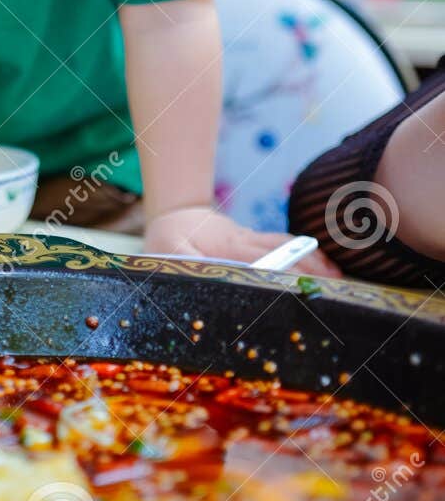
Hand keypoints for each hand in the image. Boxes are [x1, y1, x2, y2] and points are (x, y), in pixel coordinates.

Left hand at [142, 206, 339, 276]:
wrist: (176, 213)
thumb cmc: (167, 240)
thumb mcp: (165, 255)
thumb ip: (184, 266)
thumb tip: (202, 278)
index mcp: (222, 246)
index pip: (255, 259)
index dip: (277, 270)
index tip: (296, 284)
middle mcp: (242, 241)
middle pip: (280, 251)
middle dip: (305, 267)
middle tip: (331, 287)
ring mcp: (251, 239)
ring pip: (286, 246)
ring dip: (311, 260)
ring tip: (337, 278)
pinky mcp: (255, 241)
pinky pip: (284, 245)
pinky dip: (306, 254)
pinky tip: (325, 268)